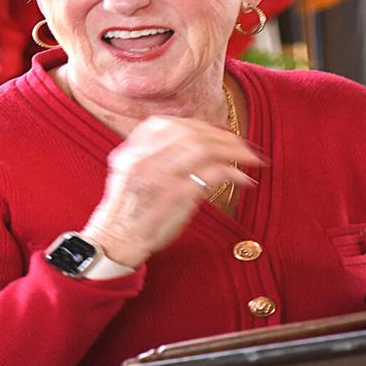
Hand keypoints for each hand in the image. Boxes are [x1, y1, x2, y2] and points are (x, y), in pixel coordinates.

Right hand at [81, 115, 261, 266]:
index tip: (216, 133)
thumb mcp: (130, 173)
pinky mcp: (177, 196)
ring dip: (233, 150)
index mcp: (132, 151)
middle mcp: (144, 159)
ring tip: (249, 158)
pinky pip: (213, 174)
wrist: (116, 241)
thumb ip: (152, 155)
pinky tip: (243, 179)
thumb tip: (192, 143)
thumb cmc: (129, 211)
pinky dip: (233, 172)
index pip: (169, 124)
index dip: (199, 125)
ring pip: (203, 148)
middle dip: (222, 136)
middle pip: (190, 133)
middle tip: (242, 145)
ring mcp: (161, 176)